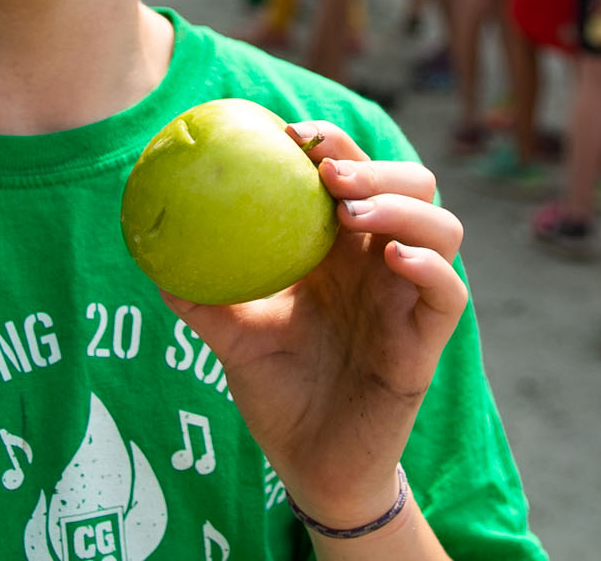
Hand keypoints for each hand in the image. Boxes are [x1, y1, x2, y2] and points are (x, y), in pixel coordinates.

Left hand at [161, 122, 465, 529]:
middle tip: (325, 170)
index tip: (290, 134)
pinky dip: (430, 266)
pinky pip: (449, 294)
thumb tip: (151, 256)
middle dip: (373, 165)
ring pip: (442, 227)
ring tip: (351, 211)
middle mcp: (382, 263)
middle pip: (411, 184)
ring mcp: (408, 300)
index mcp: (341, 248)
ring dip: (401, 206)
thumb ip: (202, 297)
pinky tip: (394, 257)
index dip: (332, 142)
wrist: (310, 465)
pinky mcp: (425, 343)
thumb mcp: (233, 338)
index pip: (354, 172)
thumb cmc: (278, 391)